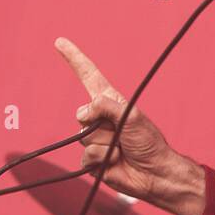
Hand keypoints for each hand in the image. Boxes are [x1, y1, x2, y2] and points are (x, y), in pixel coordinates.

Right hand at [53, 36, 204, 214]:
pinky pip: (85, 156)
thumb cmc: (149, 142)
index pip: (88, 76)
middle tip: (123, 134)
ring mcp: (93, 139)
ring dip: (107, 143)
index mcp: (110, 102)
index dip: (74, 59)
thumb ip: (105, 106)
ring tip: (122, 148)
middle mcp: (99, 118)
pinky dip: (102, 158)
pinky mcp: (91, 160)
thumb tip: (82, 112)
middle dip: (103, 124)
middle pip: (82, 114)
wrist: (154, 173)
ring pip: (83, 136)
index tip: (60, 42)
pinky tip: (115, 161)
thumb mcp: (132, 116)